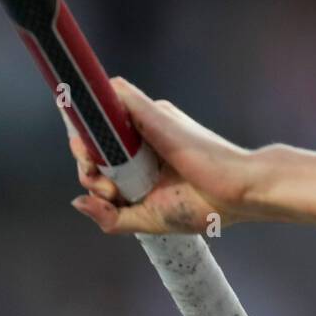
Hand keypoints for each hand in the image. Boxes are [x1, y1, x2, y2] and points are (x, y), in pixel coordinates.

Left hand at [68, 77, 263, 234]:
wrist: (237, 191)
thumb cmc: (203, 205)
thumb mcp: (148, 218)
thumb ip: (112, 216)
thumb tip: (78, 201)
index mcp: (144, 162)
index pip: (101, 160)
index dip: (91, 173)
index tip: (101, 194)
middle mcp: (144, 138)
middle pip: (96, 144)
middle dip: (90, 169)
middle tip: (108, 191)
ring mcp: (149, 122)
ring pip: (100, 124)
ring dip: (91, 150)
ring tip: (109, 178)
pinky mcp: (154, 112)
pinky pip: (116, 97)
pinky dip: (95, 102)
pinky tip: (80, 110)